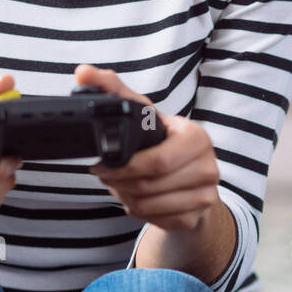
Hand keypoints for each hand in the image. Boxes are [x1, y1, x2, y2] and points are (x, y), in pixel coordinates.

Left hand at [74, 63, 220, 231]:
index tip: (100, 164)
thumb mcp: (145, 114)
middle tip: (105, 175)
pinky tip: (135, 197)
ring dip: (125, 197)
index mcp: (197, 137)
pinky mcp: (196, 217)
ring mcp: (205, 195)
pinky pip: (156, 219)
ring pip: (149, 205)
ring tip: (119, 184)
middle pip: (150, 185)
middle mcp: (208, 167)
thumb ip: (114, 90)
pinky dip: (137, 210)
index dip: (123, 167)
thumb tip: (83, 72)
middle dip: (120, 182)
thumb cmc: (165, 140)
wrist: (193, 176)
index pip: (157, 161)